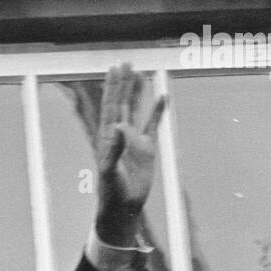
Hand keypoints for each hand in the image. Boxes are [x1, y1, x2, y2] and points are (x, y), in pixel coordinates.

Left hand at [96, 64, 165, 245]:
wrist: (123, 207)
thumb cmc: (111, 192)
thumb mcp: (110, 171)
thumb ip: (114, 149)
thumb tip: (117, 126)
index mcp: (108, 136)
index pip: (112, 105)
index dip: (114, 86)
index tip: (116, 69)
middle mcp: (120, 134)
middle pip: (122, 102)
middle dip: (123, 83)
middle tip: (126, 62)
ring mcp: (134, 140)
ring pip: (136, 109)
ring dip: (138, 92)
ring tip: (140, 73)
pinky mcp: (146, 149)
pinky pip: (152, 125)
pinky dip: (157, 111)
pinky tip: (162, 97)